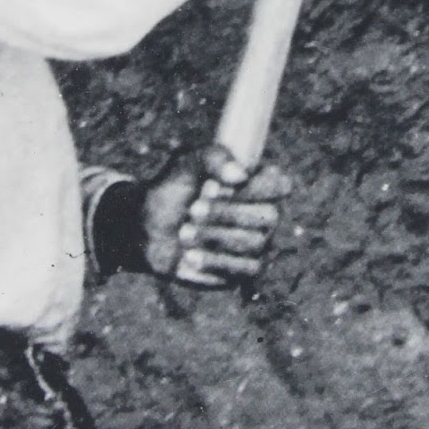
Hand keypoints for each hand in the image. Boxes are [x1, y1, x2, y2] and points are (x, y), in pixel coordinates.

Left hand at [143, 146, 292, 288]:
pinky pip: (245, 269)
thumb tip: (240, 175)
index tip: (223, 185)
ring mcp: (257, 244)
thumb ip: (213, 158)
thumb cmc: (174, 189)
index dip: (258, 187)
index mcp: (259, 184)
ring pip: (255, 243)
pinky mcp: (244, 271)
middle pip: (269, 216)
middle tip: (193, 209)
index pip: (281, 186)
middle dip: (227, 213)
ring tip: (184, 231)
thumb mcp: (188, 162)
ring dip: (215, 235)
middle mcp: (265, 215)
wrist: (148, 228)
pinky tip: (190, 255)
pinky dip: (215, 261)